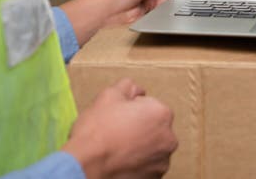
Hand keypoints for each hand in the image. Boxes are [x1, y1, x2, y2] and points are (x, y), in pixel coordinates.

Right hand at [62, 78, 177, 178]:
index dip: (131, 109)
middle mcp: (169, 138)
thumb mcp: (108, 96)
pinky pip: (147, 166)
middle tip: (117, 133)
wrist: (86, 166)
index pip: (149, 106)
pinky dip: (138, 164)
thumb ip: (128, 87)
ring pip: (152, 148)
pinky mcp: (154, 178)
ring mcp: (163, 161)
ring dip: (141, 147)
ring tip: (117, 150)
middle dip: (140, 128)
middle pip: (154, 127)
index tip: (117, 117)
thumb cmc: (97, 129)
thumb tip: (137, 90)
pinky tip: (121, 162)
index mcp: (162, 114)